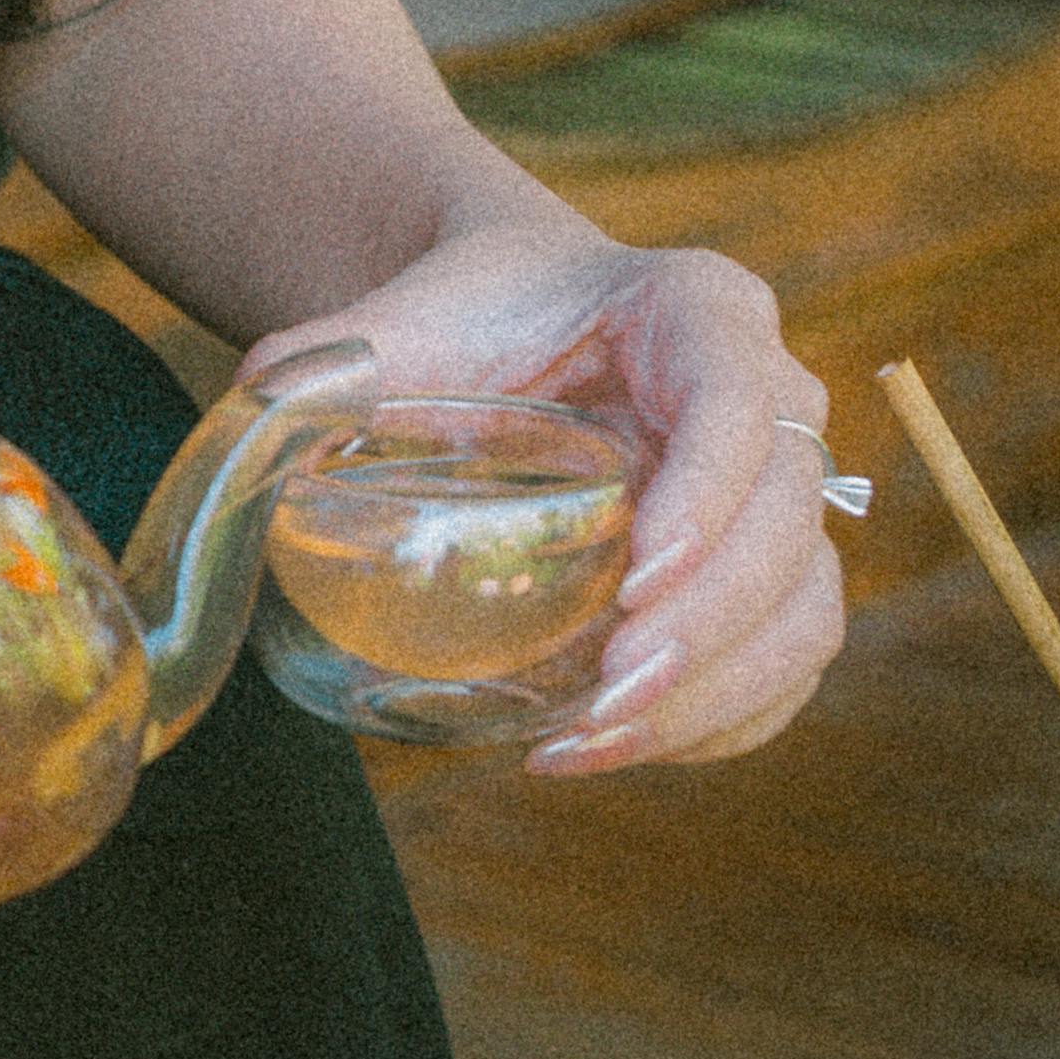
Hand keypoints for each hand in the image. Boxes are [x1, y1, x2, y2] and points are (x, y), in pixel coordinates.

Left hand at [247, 214, 845, 775]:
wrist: (516, 321)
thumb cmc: (465, 311)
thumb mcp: (402, 321)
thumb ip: (327, 359)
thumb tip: (254, 409)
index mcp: (699, 310)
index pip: (741, 402)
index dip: (710, 497)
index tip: (640, 585)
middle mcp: (771, 394)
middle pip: (788, 520)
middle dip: (709, 627)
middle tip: (609, 696)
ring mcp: (780, 490)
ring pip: (805, 605)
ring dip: (717, 694)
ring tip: (593, 743)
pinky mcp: (769, 571)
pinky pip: (785, 663)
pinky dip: (715, 722)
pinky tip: (606, 748)